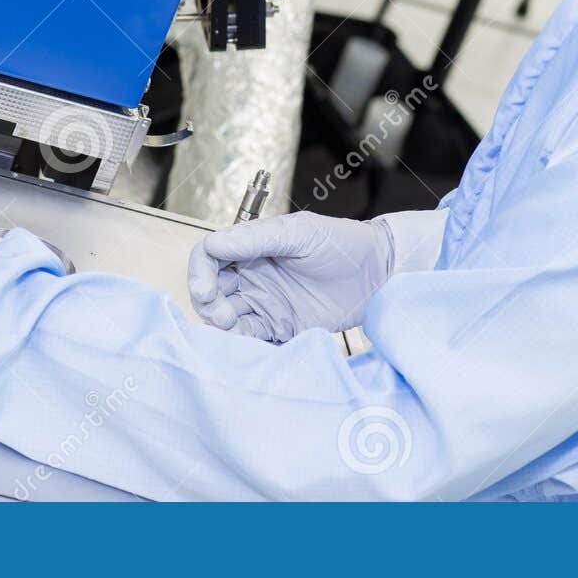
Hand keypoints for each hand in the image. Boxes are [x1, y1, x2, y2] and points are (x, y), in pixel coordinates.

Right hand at [186, 212, 393, 342]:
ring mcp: (265, 303)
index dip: (199, 272)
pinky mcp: (281, 328)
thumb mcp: (298, 233)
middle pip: (210, 291)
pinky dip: (242, 343)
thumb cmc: (342, 244)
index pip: (209, 256)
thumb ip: (255, 239)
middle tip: (224, 314)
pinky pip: (251, 338)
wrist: (378, 273)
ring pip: (225, 318)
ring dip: (222, 326)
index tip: (206, 289)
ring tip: (236, 328)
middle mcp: (252, 275)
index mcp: (252, 247)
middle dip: (208, 304)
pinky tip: (249, 343)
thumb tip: (213, 244)